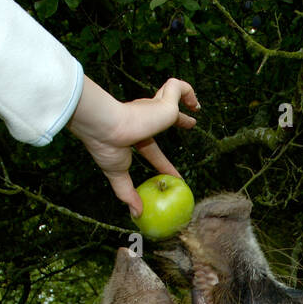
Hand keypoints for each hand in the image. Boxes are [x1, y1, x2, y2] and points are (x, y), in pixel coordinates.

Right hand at [68, 76, 199, 216]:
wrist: (106, 126)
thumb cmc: (107, 148)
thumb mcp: (118, 175)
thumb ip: (127, 194)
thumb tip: (135, 215)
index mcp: (132, 136)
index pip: (152, 151)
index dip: (164, 164)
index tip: (175, 176)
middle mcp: (142, 118)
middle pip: (162, 118)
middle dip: (176, 120)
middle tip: (190, 124)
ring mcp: (152, 108)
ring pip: (170, 96)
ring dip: (183, 98)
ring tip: (195, 105)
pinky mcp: (163, 102)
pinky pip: (178, 88)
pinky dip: (188, 92)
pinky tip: (196, 104)